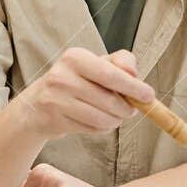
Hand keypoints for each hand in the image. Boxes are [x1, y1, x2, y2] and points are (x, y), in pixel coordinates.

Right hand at [16, 47, 154, 140]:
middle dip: (126, 108)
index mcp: (75, 58)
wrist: (37, 106)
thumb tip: (133, 72)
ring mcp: (56, 100)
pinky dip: (102, 128)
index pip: (111, 74)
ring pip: (101, 117)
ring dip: (115, 120)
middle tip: (131, 110)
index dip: (133, 87)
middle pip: (109, 100)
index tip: (149, 96)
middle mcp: (62, 76)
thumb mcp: (95, 65)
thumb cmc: (75, 82)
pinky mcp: (54, 120)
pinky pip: (91, 129)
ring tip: (115, 116)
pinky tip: (98, 122)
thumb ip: (119, 62)